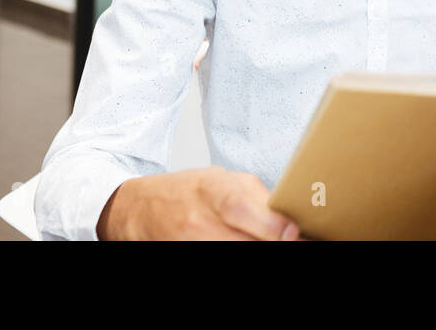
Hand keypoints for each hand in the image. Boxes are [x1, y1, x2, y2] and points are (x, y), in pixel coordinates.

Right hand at [97, 165, 301, 239]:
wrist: (142, 208)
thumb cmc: (188, 190)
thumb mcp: (222, 180)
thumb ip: (257, 197)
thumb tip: (289, 221)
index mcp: (211, 188)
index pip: (243, 209)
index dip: (272, 226)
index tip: (292, 233)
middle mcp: (198, 219)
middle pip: (244, 240)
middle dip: (269, 241)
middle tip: (287, 240)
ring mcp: (189, 241)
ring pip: (233, 250)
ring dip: (254, 246)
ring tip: (263, 239)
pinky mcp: (183, 254)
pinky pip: (218, 256)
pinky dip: (235, 250)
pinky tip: (240, 242)